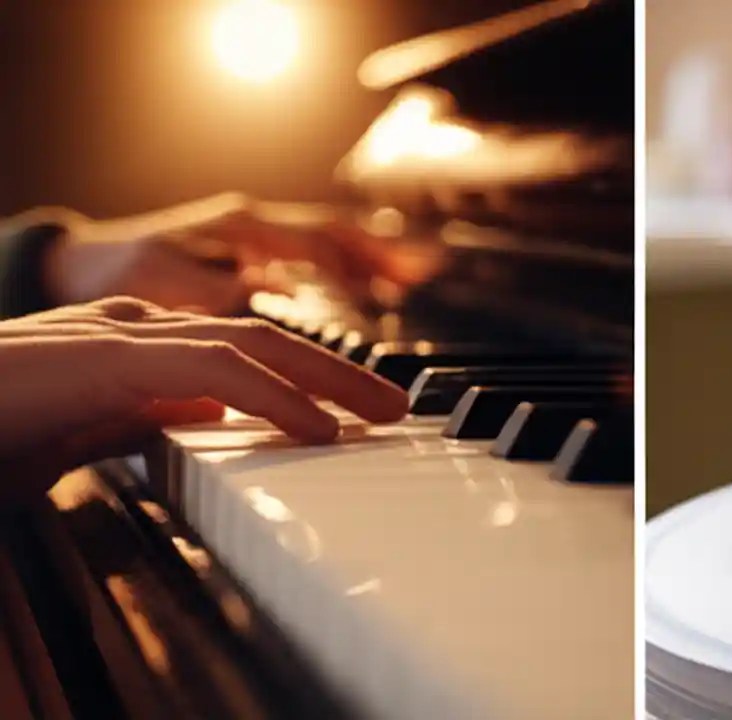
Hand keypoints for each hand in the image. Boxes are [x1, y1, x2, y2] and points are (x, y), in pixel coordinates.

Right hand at [0, 296, 407, 501]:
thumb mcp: (86, 433)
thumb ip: (148, 418)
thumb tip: (209, 419)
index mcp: (135, 347)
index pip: (243, 353)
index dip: (305, 375)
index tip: (352, 408)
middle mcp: (138, 329)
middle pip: (264, 341)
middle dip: (337, 369)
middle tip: (393, 403)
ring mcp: (123, 335)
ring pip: (254, 345)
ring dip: (328, 377)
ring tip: (381, 413)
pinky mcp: (109, 357)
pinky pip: (215, 372)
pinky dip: (275, 398)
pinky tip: (319, 429)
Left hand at [42, 193, 440, 314]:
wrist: (83, 263)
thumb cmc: (118, 273)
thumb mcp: (157, 282)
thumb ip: (209, 289)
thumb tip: (256, 297)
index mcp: (238, 226)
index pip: (312, 244)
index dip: (352, 271)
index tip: (383, 299)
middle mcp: (254, 224)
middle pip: (334, 231)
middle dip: (383, 250)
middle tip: (426, 269)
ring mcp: (257, 236)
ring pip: (330, 239)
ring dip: (374, 255)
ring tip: (417, 272)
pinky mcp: (254, 253)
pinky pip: (315, 254)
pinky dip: (350, 266)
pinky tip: (369, 286)